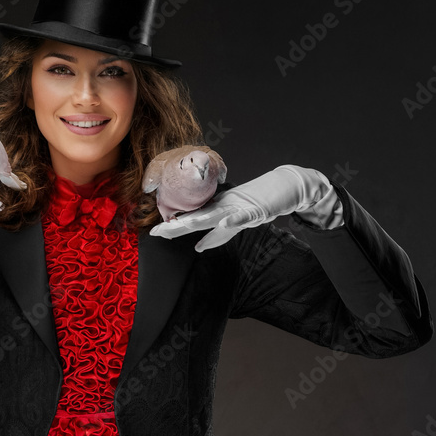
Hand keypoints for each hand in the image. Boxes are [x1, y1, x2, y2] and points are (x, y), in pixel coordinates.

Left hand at [148, 164, 334, 251]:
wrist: (281, 186)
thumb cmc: (254, 203)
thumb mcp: (233, 223)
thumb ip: (216, 236)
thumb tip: (198, 248)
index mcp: (216, 212)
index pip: (190, 221)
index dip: (173, 227)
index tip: (154, 233)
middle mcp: (222, 208)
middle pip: (196, 218)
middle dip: (177, 226)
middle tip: (157, 231)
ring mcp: (238, 208)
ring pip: (215, 216)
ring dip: (199, 221)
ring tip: (181, 226)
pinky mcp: (255, 209)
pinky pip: (243, 215)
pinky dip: (235, 219)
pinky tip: (225, 222)